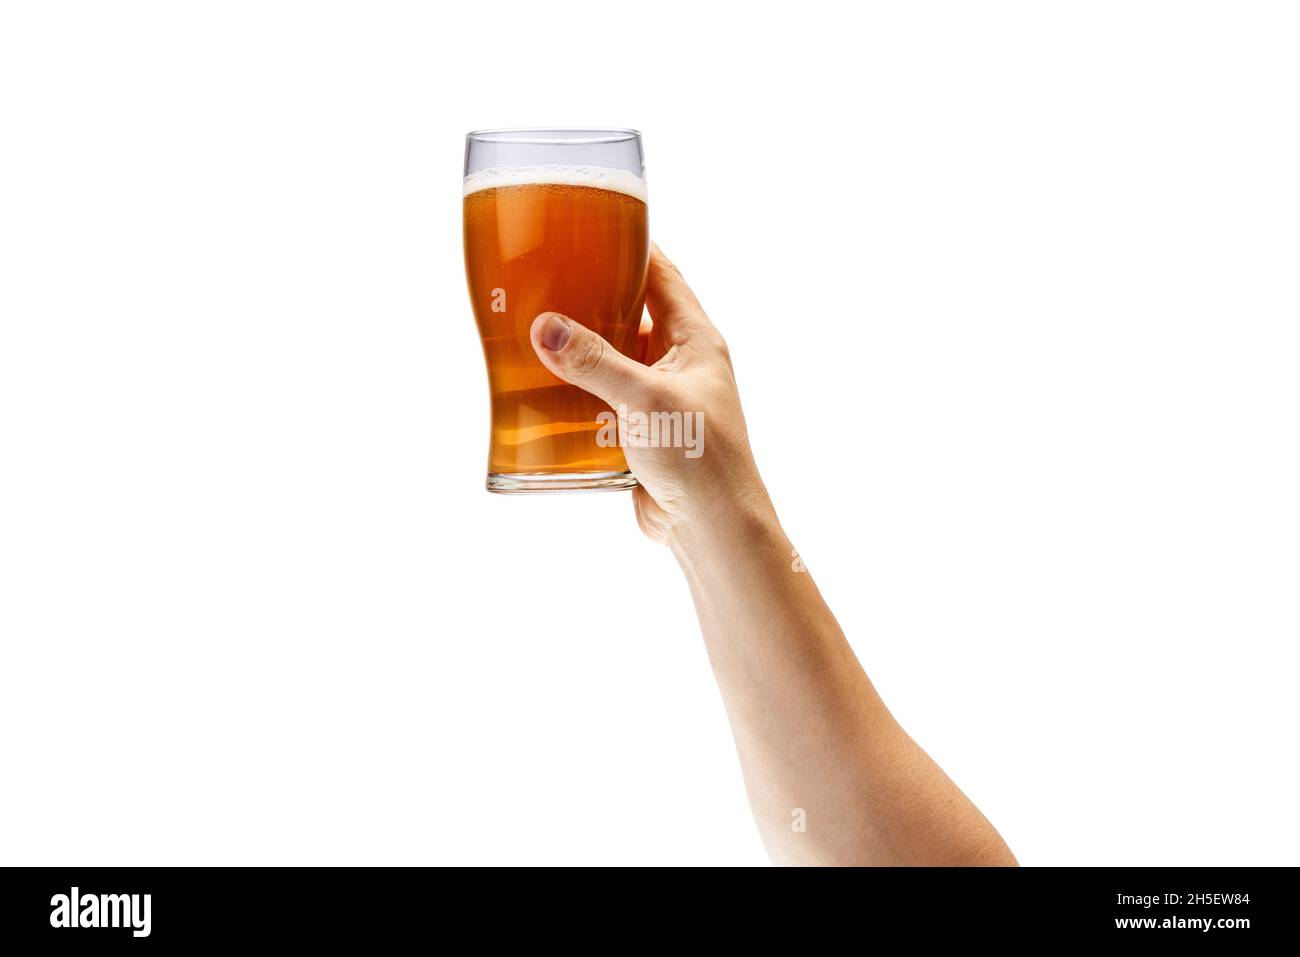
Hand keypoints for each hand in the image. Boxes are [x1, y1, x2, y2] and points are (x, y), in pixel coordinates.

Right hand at [529, 243, 769, 541]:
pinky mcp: (641, 432)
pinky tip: (542, 388)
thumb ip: (595, 361)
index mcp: (696, 339)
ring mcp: (661, 397)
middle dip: (592, 297)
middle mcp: (680, 363)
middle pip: (632, 313)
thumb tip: (545, 326)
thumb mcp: (645, 399)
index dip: (629, 246)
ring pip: (614, 358)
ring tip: (532, 330)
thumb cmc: (699, 458)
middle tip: (545, 279)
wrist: (712, 531)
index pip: (662, 274)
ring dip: (580, 348)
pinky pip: (604, 400)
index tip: (589, 225)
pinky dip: (576, 392)